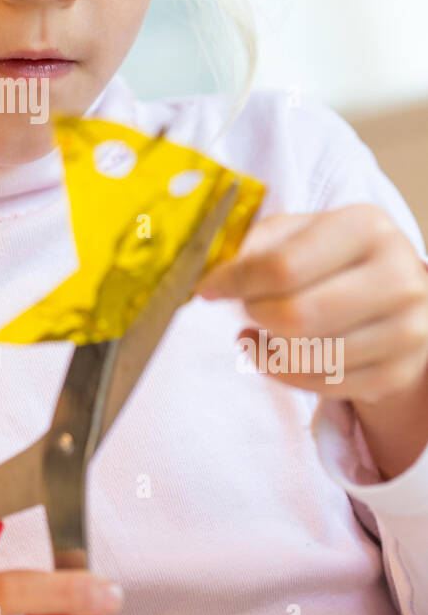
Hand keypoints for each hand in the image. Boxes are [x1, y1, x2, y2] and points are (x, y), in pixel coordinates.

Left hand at [195, 205, 427, 406]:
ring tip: (261, 328)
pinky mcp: (397, 373)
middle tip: (247, 306)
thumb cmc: (335, 257)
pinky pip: (320, 386)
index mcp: (367, 228)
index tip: (209, 287)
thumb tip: (213, 277)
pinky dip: (284, 373)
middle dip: (255, 314)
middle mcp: (397, 278)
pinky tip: (276, 351)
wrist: (395, 293)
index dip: (234, 281)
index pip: (282, 266)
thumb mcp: (300, 231)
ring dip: (267, 347)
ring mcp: (404, 330)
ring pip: (306, 357)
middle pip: (296, 317)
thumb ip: (256, 244)